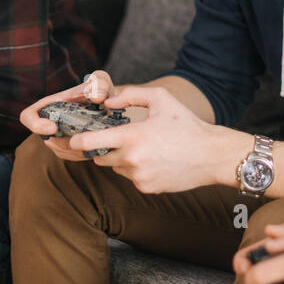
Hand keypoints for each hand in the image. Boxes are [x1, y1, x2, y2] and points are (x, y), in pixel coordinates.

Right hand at [19, 70, 146, 161]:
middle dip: (66, 141)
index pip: (28, 116)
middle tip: (88, 136)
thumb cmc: (100, 90)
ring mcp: (58, 137)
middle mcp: (50, 122)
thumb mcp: (100, 81)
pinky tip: (97, 145)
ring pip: (61, 150)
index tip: (53, 128)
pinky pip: (72, 156)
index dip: (35, 124)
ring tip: (96, 138)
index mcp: (50, 104)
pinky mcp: (70, 149)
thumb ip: (99, 83)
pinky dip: (84, 153)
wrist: (110, 105)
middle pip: (48, 140)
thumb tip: (96, 98)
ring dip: (77, 148)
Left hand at [67, 85, 246, 193]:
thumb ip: (130, 95)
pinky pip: (130, 178)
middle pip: (98, 157)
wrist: (212, 155)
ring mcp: (138, 177)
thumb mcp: (161, 99)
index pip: (88, 142)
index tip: (72, 139)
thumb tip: (105, 103)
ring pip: (115, 167)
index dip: (75, 141)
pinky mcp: (146, 188)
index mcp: (131, 137)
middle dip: (102, 147)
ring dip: (120, 158)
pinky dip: (135, 169)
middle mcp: (131, 159)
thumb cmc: (187, 125)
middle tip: (116, 138)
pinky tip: (154, 160)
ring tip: (144, 148)